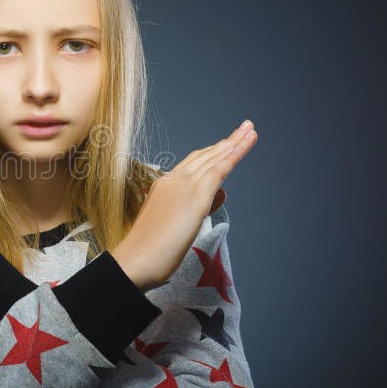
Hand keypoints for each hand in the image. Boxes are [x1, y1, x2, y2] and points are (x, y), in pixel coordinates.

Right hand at [111, 120, 257, 291]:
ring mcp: (183, 187)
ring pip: (213, 159)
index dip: (211, 152)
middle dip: (226, 142)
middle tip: (245, 128)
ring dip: (234, 143)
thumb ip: (191, 209)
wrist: (135, 259)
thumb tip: (212, 200)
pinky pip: (218, 170)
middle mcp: (173, 180)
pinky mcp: (196, 197)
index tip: (225, 143)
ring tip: (250, 131)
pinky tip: (244, 145)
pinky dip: (233, 155)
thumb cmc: (148, 250)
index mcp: (163, 186)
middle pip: (204, 156)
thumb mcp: (170, 225)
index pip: (192, 164)